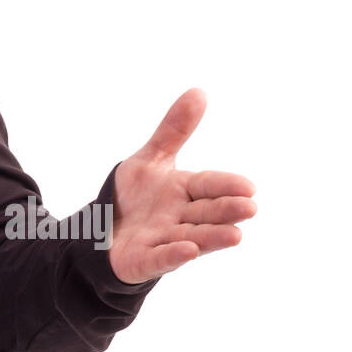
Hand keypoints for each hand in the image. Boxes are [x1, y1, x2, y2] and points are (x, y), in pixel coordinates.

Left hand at [107, 88, 256, 283]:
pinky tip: (188, 251)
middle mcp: (180, 218)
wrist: (102, 231)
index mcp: (184, 192)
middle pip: (206, 213)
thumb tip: (199, 91)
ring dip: (211, 237)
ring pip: (192, 238)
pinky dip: (174, 254)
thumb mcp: (151, 158)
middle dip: (226, 210)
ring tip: (235, 235)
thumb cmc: (134, 196)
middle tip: (249, 207)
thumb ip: (174, 130)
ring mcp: (164, 241)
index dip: (226, 186)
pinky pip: (160, 258)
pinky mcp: (144, 260)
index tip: (249, 186)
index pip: (208, 186)